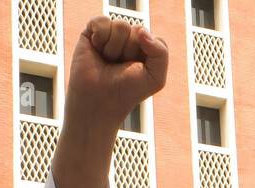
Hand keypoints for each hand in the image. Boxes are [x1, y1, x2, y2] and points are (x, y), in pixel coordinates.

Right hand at [64, 16, 168, 134]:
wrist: (99, 100)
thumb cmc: (128, 91)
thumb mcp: (156, 78)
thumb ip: (161, 52)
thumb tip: (142, 30)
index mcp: (147, 48)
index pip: (153, 37)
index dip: (147, 54)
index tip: (137, 70)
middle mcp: (129, 38)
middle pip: (138, 30)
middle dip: (130, 51)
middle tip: (120, 66)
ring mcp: (111, 34)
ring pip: (121, 25)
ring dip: (115, 48)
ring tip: (109, 60)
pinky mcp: (93, 31)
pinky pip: (102, 21)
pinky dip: (100, 38)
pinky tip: (97, 50)